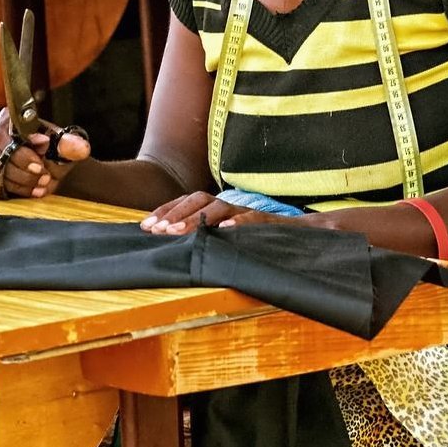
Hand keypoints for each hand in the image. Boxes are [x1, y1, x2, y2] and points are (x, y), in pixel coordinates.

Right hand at [0, 109, 91, 200]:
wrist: (48, 172)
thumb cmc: (53, 155)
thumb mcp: (63, 149)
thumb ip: (71, 146)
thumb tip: (80, 148)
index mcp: (7, 120)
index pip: (4, 132)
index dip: (21, 151)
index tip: (41, 162)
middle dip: (21, 172)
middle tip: (43, 179)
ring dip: (15, 184)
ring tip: (36, 188)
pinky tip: (17, 195)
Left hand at [139, 192, 315, 233]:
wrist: (302, 237)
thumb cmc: (257, 240)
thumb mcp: (224, 240)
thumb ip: (203, 238)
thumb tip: (169, 246)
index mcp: (217, 209)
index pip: (187, 203)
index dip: (166, 211)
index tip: (145, 226)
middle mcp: (230, 205)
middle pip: (198, 200)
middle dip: (175, 215)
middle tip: (156, 230)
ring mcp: (248, 211)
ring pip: (219, 207)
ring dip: (197, 218)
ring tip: (178, 232)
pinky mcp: (268, 222)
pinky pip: (253, 218)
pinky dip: (239, 222)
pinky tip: (223, 231)